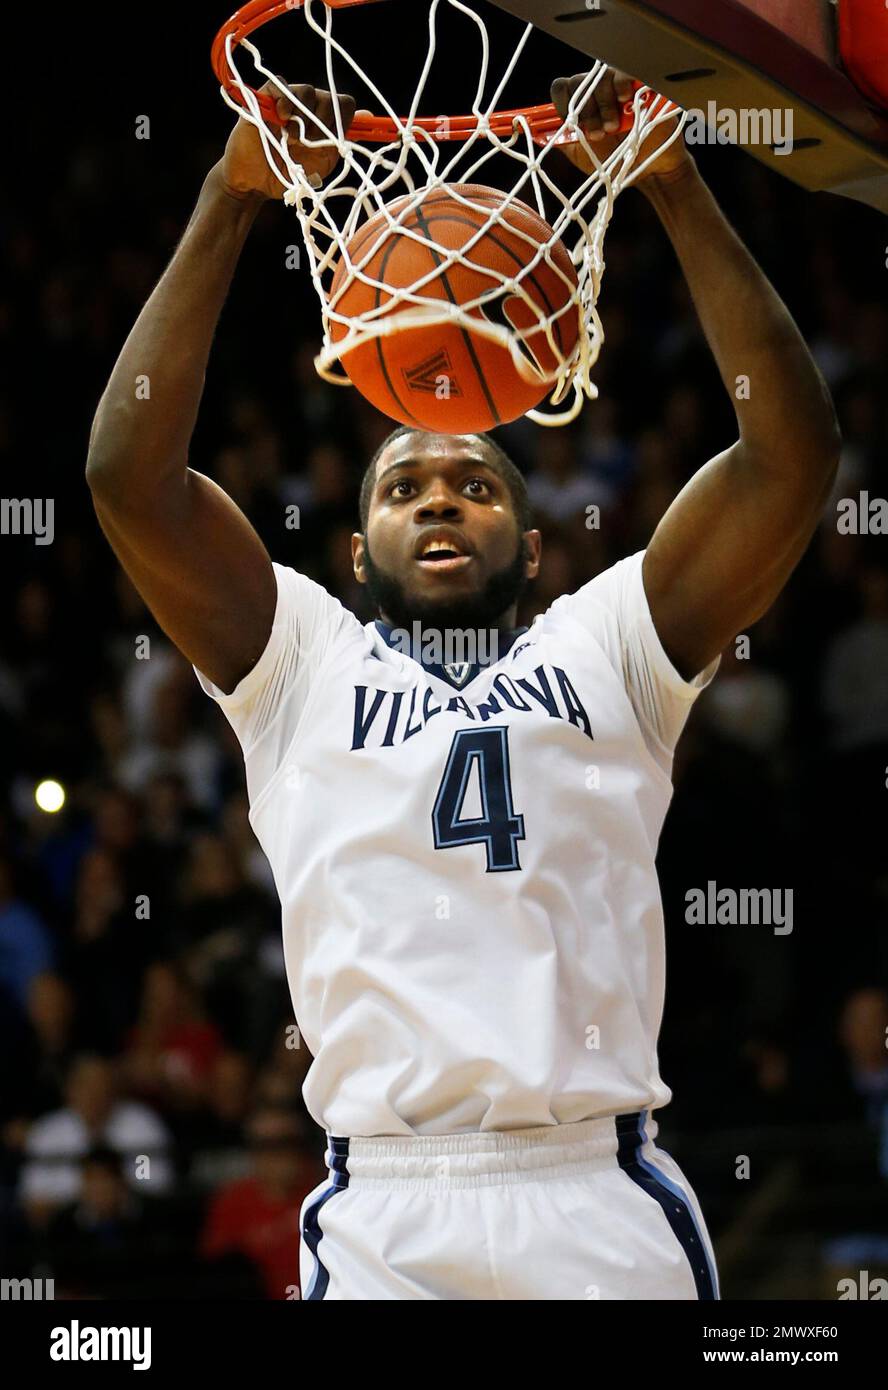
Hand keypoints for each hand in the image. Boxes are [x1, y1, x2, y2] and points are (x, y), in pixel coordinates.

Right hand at [219, 80, 357, 200]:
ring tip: (291, 138)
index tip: (330, 141)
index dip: (341, 121)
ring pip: (306, 91)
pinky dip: (284, 100)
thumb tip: (370, 117)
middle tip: (308, 144)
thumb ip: (341, 142)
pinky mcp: (266, 99)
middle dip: (323, 123)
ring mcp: (288, 101)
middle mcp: (310, 108)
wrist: (255, 183)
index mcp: (326, 123)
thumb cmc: (288, 174)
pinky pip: (279, 85)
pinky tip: (282, 118)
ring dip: (303, 116)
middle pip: (329, 97)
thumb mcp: (321, 163)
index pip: (344, 104)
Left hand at [551, 68, 690, 182]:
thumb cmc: (613, 162)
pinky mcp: (638, 83)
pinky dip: (621, 84)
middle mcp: (596, 92)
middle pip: (579, 82)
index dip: (564, 105)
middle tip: (598, 134)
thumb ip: (560, 140)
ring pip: (600, 77)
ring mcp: (617, 86)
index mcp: (579, 105)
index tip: (575, 127)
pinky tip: (625, 101)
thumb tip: (531, 130)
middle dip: (586, 111)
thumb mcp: (581, 155)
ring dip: (604, 103)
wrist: (647, 171)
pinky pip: (624, 70)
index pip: (561, 88)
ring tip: (613, 128)